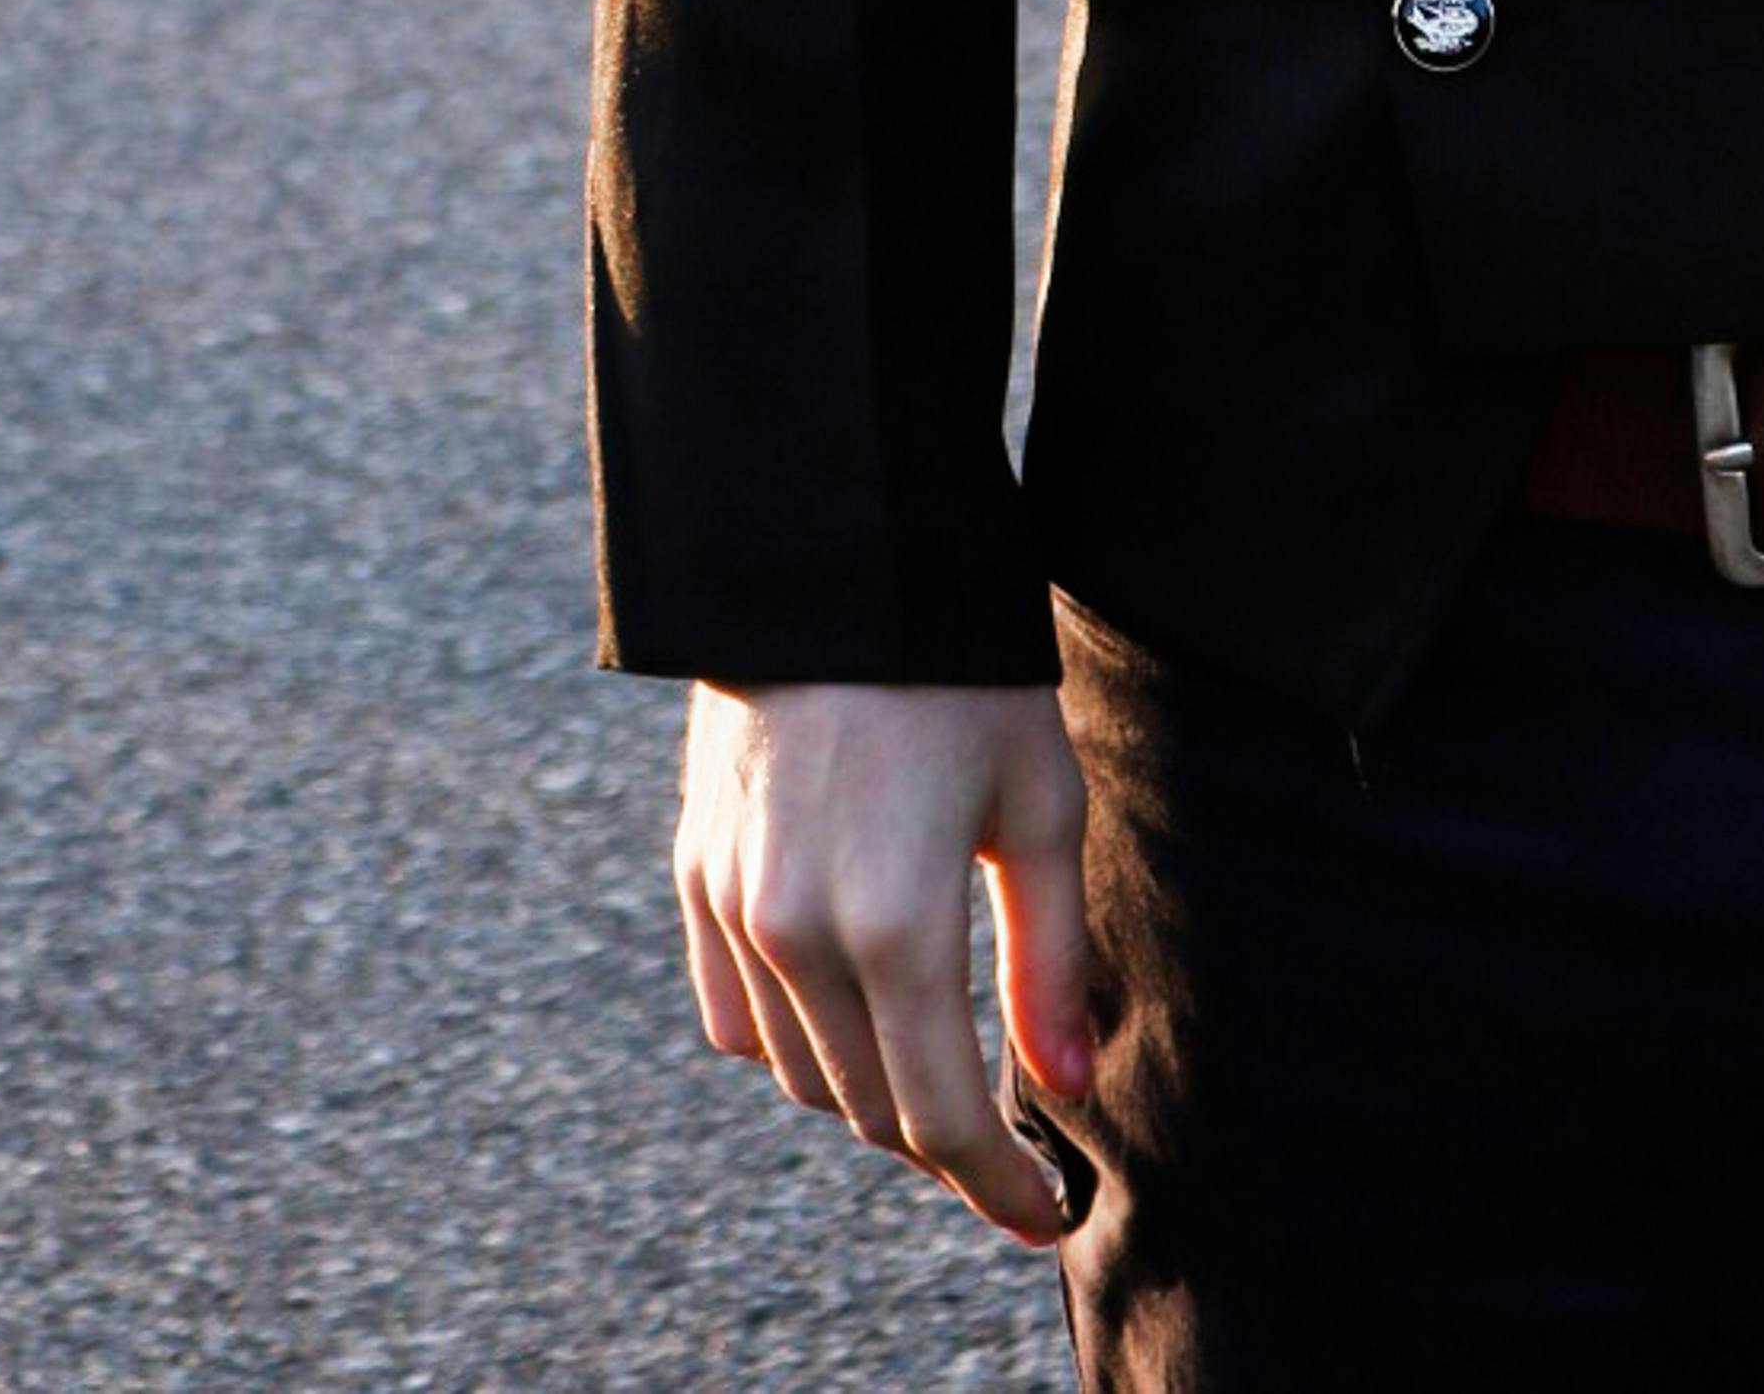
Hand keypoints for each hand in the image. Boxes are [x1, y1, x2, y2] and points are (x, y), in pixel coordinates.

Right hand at [674, 677, 1101, 1247]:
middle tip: (1014, 1140)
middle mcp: (799, 934)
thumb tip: (1067, 1085)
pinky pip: (736, 1016)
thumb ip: (1050, 958)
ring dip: (873, 1095)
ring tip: (944, 1072)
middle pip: (870, 1109)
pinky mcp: (696, 873)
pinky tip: (853, 1017)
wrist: (834, 547)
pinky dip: (795, 1043)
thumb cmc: (962, 666)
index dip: (999, 1184)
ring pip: (802, 1074)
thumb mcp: (1038, 801)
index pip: (942, 1117)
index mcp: (895, 924)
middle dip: (947, 1143)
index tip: (1050, 1216)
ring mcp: (736, 907)